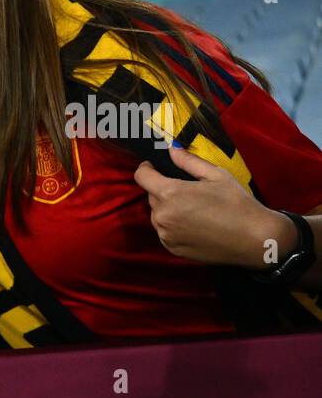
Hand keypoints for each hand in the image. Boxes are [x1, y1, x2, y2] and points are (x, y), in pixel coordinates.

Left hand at [135, 144, 289, 268]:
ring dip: (168, 209)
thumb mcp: (216, 175)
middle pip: (152, 196)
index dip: (146, 169)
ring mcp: (166, 235)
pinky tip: (195, 224)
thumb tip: (172, 149)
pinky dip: (173, 226)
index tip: (152, 166)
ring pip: (158, 215)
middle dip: (164, 190)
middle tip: (188, 190)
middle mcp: (162, 216)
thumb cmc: (238, 204)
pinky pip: (165, 232)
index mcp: (170, 194)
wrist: (254, 239)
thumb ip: (189, 161)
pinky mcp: (172, 248)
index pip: (142, 177)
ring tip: (195, 209)